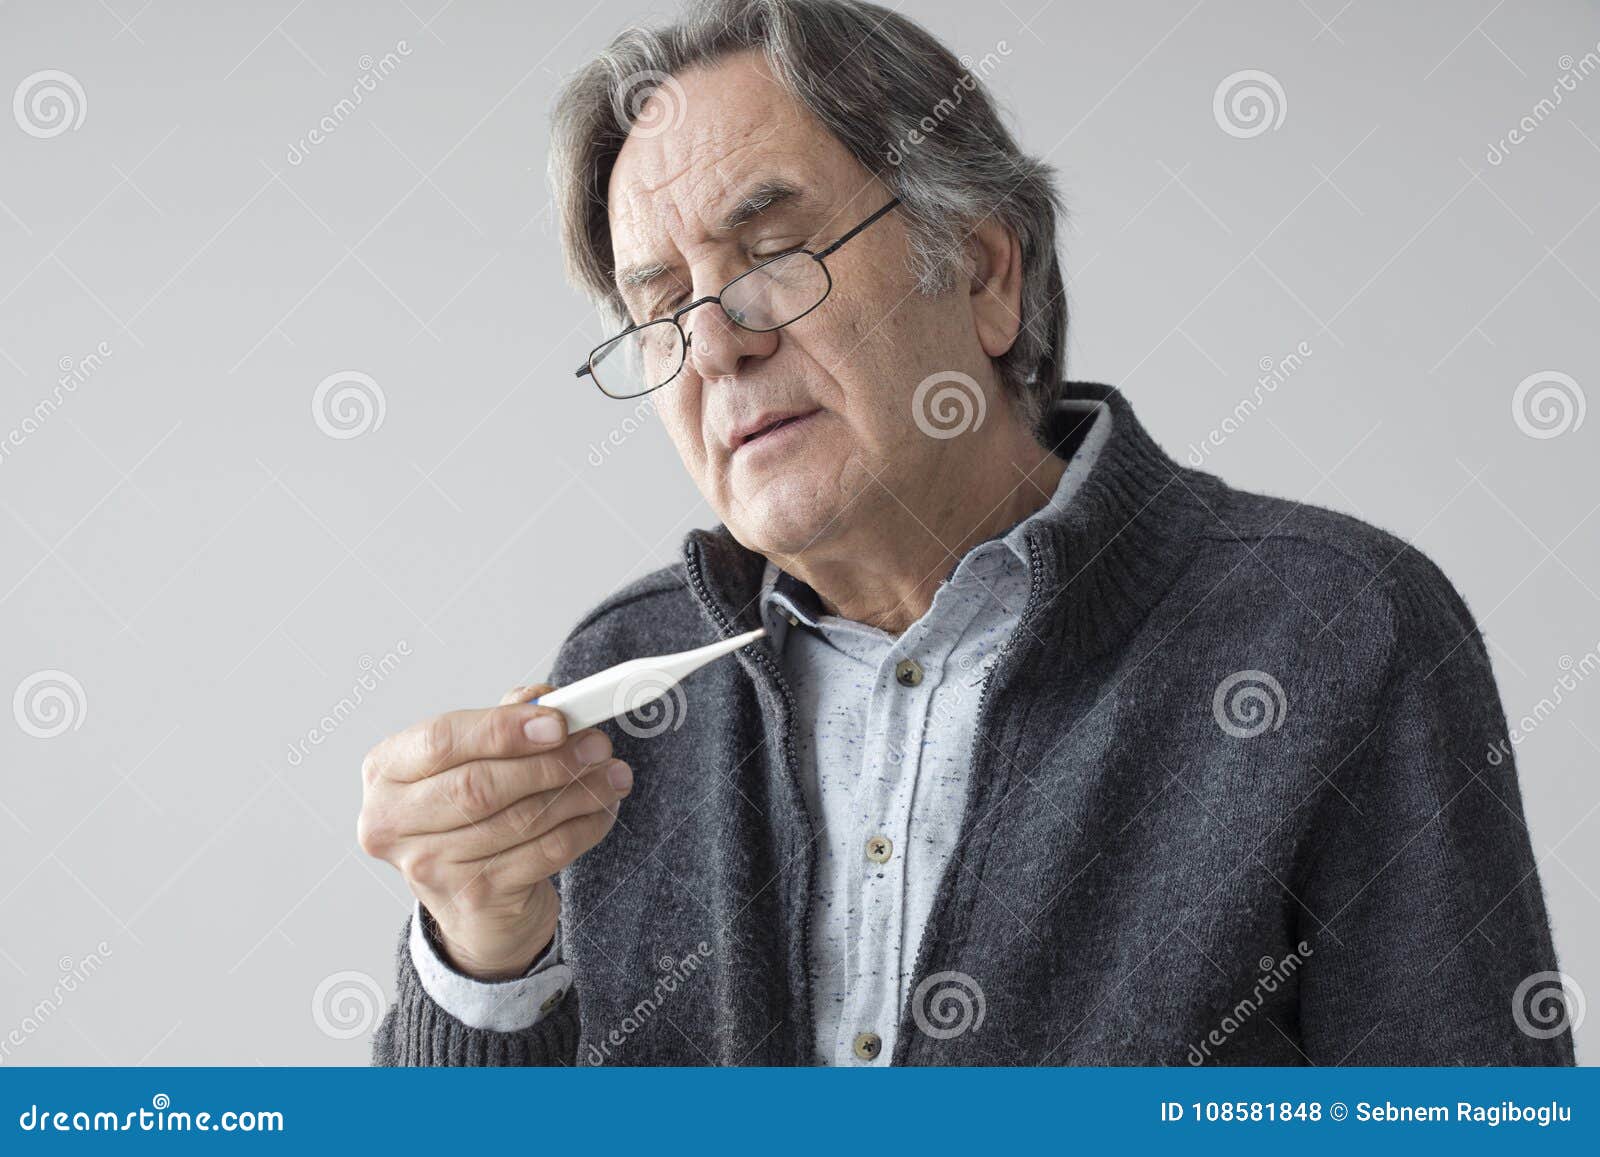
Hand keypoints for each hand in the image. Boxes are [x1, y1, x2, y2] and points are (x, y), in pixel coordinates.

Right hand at [357, 683, 631, 978]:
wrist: (474, 905)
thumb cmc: (471, 814)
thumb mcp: (473, 760)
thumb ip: (503, 722)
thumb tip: (543, 698)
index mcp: (386, 771)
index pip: (441, 740)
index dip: (503, 729)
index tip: (557, 722)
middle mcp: (392, 822)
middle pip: (480, 785)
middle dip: (550, 762)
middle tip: (598, 745)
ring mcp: (429, 867)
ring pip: (520, 819)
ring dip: (577, 792)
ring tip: (613, 774)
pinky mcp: (474, 897)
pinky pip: (544, 853)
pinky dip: (583, 826)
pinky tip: (603, 808)